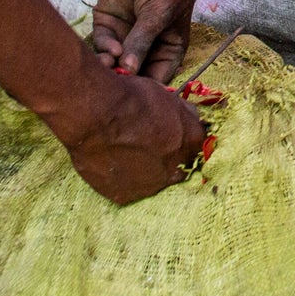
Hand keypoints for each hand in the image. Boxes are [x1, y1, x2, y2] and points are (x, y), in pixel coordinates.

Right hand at [54, 61, 207, 204]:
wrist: (97, 116)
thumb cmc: (134, 99)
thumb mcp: (170, 99)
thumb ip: (184, 116)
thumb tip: (192, 120)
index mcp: (192, 144)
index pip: (197, 148)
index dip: (183, 142)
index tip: (171, 137)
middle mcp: (176, 171)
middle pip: (176, 168)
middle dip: (166, 158)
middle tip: (146, 145)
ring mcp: (149, 187)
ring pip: (152, 181)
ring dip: (144, 171)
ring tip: (126, 153)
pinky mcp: (123, 196)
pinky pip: (127, 188)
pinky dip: (122, 178)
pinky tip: (112, 162)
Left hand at [90, 0, 196, 83]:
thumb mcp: (160, 13)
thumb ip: (143, 42)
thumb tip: (129, 71)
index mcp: (170, 44)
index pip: (161, 74)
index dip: (151, 88)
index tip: (140, 98)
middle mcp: (147, 43)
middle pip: (135, 71)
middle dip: (126, 79)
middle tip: (118, 88)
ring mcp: (126, 33)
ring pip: (115, 61)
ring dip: (111, 67)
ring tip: (110, 69)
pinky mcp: (107, 24)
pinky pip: (102, 45)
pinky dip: (105, 50)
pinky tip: (112, 49)